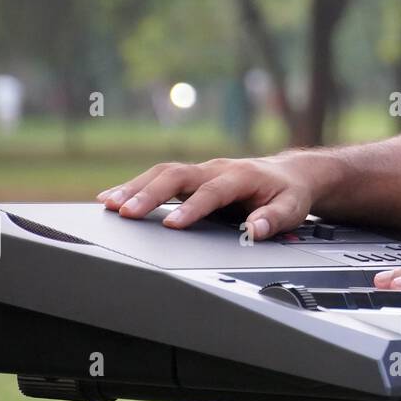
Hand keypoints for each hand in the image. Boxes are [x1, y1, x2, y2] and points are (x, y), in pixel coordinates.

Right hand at [95, 152, 321, 239]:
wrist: (288, 174)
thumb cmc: (288, 193)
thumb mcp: (292, 208)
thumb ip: (274, 219)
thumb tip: (254, 231)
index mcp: (241, 176)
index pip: (213, 191)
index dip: (193, 208)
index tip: (173, 225)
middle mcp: (217, 169)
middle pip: (178, 175)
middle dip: (150, 193)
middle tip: (125, 211)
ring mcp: (202, 172)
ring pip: (163, 173)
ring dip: (135, 187)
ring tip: (107, 204)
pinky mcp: (192, 179)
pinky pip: (160, 178)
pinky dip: (135, 187)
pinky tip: (112, 199)